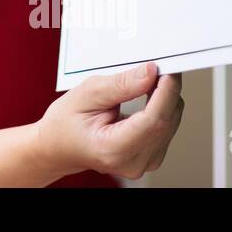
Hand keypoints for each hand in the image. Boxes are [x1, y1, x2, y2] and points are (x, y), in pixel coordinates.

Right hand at [34, 62, 184, 179]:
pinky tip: (147, 98)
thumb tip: (149, 73)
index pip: (153, 121)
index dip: (165, 92)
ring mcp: (144, 163)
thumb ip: (120, 85)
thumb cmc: (66, 122)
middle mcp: (133, 163)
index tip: (167, 70)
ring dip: (165, 98)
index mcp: (113, 149)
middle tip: (156, 67)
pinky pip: (168, 128)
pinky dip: (161, 108)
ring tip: (144, 83)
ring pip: (171, 124)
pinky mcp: (151, 158)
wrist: (59, 145)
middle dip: (167, 90)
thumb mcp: (86, 94)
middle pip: (166, 122)